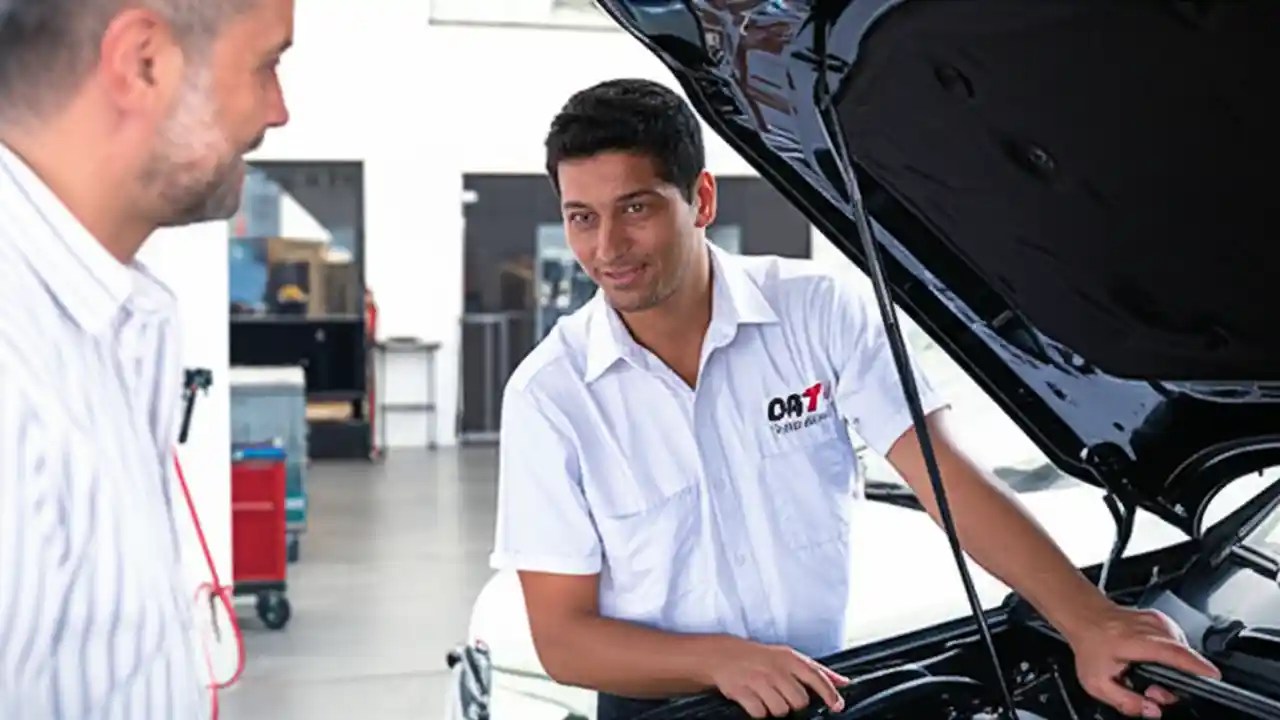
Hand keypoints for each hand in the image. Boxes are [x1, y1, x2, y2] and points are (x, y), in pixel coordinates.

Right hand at [707, 640, 850, 717]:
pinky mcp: (742, 692)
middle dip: (795, 703)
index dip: (829, 694)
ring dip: (776, 709)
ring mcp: (758, 681)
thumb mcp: (789, 656)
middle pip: (800, 700)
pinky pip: (761, 714)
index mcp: (789, 658)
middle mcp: (775, 669)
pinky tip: (755, 700)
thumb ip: (817, 670)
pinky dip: (759, 712)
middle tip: (784, 695)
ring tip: (768, 697)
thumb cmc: (761, 657)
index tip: (836, 706)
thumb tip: (844, 682)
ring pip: (781, 710)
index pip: (816, 676)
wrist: (722, 655)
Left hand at [1066, 604, 1220, 717]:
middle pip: (1183, 655)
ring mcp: (1159, 621)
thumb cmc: (1092, 648)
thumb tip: (1152, 710)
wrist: (1087, 618)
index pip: (1173, 652)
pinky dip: (1173, 657)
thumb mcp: (1097, 683)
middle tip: (1156, 691)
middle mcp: (1150, 627)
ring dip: (1175, 668)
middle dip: (1179, 680)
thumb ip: (1125, 701)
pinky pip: (1179, 643)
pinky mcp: (1163, 620)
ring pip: (1182, 651)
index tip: (1212, 677)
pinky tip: (1155, 661)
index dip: (1196, 666)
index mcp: (1134, 641)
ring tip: (1151, 675)